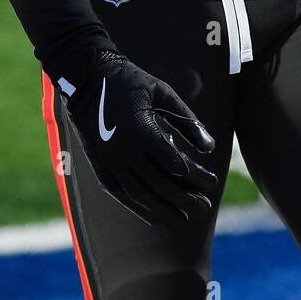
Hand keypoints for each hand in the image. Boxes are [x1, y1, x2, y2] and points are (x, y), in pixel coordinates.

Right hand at [57, 50, 217, 227]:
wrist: (87, 79)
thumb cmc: (130, 81)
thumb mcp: (163, 92)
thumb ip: (187, 120)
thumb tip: (211, 148)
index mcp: (141, 130)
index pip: (174, 163)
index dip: (196, 177)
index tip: (213, 182)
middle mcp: (124, 151)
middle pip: (160, 184)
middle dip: (185, 199)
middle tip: (205, 208)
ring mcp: (109, 161)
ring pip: (140, 195)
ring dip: (164, 210)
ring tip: (184, 221)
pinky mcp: (100, 166)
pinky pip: (120, 194)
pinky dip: (138, 208)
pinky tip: (155, 217)